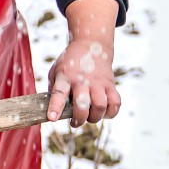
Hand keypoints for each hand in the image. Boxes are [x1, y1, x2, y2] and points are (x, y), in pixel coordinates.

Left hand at [47, 0, 121, 126]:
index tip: (52, 118)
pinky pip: (116, 103)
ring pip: (100, 106)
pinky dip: (111, 113)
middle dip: (79, 118)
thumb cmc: (70, 63)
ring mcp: (98, 83)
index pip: (59, 93)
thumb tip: (53, 110)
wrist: (91, 45)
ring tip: (89, 117)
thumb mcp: (56, 71)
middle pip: (83, 103)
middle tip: (75, 122)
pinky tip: (103, 112)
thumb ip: (54, 89)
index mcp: (65, 77)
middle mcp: (82, 80)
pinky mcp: (111, 85)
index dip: (55, 107)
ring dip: (94, 117)